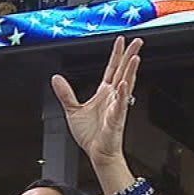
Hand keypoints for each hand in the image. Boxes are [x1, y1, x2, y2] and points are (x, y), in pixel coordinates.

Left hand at [50, 36, 141, 166]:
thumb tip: (56, 78)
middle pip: (123, 71)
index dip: (116, 54)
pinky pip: (120, 104)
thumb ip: (65, 93)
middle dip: (130, 56)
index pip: (112, 69)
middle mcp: (113, 97)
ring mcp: (117, 106)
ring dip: (130, 71)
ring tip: (135, 57)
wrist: (97, 153)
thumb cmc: (90, 135)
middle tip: (137, 42)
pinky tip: (124, 84)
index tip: (121, 41)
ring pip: (126, 84)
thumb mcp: (72, 110)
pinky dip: (122, 94)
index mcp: (104, 93)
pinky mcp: (116, 118)